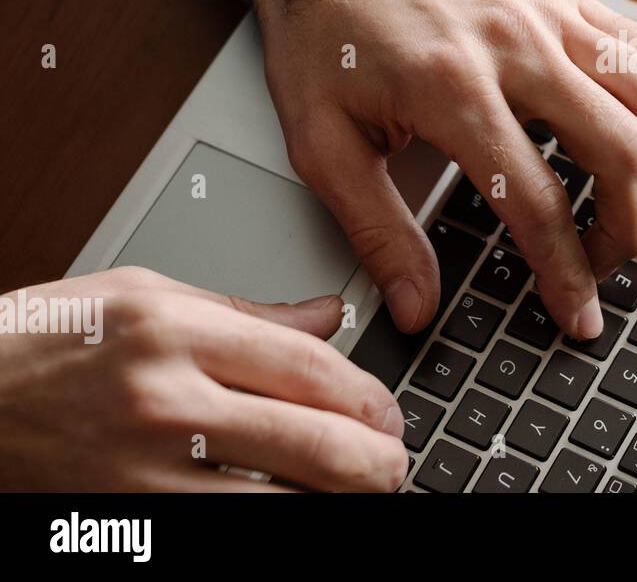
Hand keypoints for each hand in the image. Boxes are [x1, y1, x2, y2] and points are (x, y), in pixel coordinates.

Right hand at [0, 267, 407, 491]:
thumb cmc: (48, 343)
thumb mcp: (143, 295)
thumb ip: (247, 312)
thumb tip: (329, 315)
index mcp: (172, 331)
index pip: (307, 367)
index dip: (366, 395)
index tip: (389, 411)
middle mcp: (163, 403)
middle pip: (310, 444)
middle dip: (376, 461)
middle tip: (394, 461)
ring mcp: (142, 474)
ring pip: (278, 506)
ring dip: (335, 504)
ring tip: (358, 492)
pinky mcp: (127, 523)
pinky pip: (225, 534)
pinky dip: (273, 525)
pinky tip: (294, 511)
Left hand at [240, 0, 636, 338]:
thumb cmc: (325, 36)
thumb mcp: (321, 142)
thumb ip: (375, 229)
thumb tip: (416, 304)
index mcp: (451, 90)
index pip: (537, 201)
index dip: (567, 271)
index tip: (578, 313)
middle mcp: (515, 47)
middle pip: (621, 149)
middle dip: (630, 225)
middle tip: (606, 260)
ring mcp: (548, 15)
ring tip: (631, 202)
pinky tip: (636, 131)